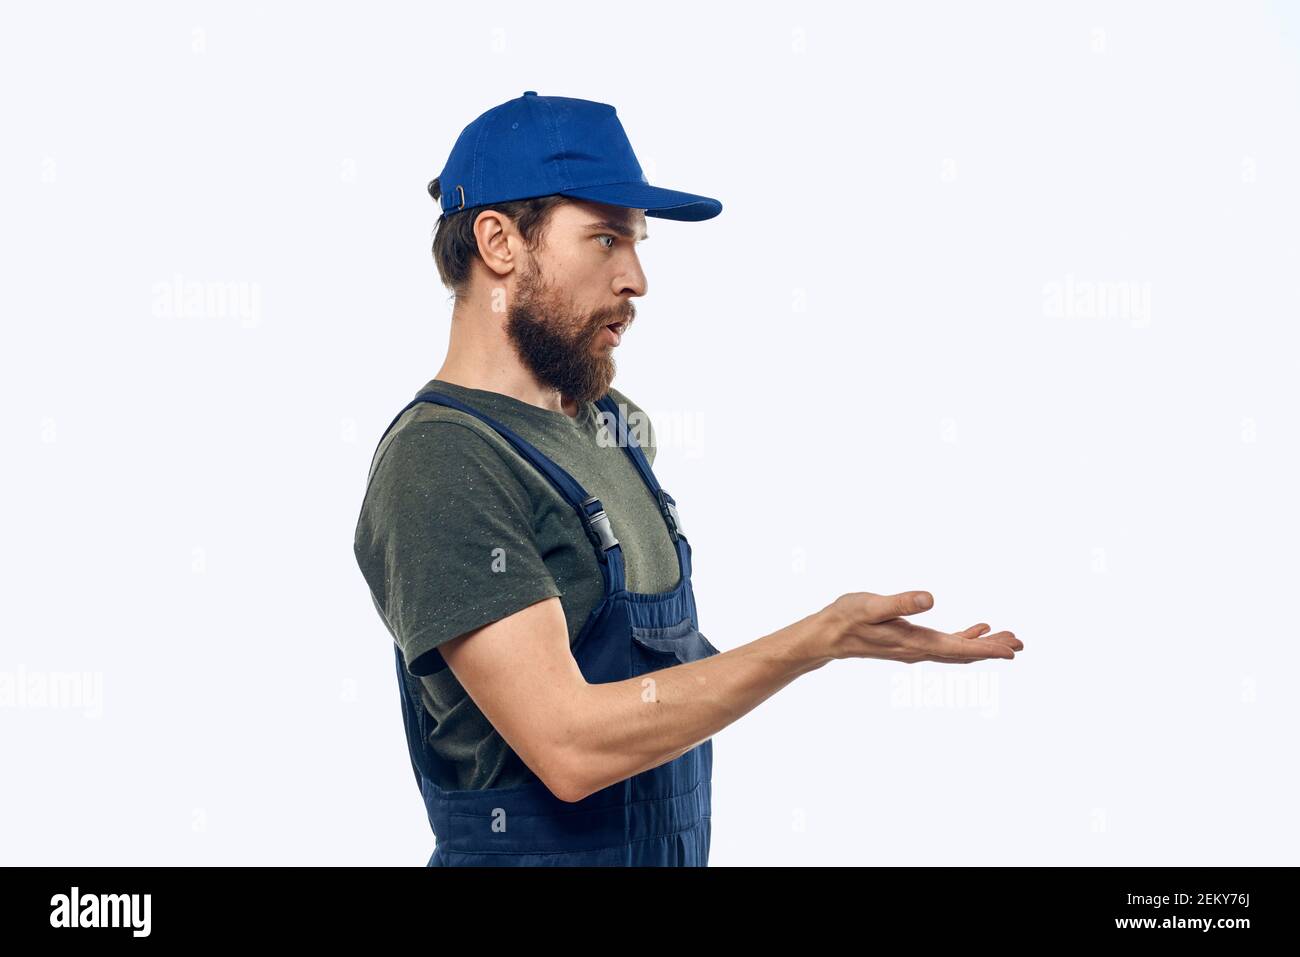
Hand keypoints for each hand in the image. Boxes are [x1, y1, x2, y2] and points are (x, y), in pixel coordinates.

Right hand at [822, 590, 1020, 663]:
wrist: (828, 634)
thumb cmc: (847, 617)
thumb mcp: (872, 605)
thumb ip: (900, 602)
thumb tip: (931, 598)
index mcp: (914, 642)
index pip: (958, 649)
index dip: (987, 649)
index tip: (1012, 650)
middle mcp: (918, 650)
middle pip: (964, 653)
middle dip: (993, 648)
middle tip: (1020, 643)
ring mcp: (915, 648)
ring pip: (957, 650)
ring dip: (982, 645)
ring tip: (1007, 638)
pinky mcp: (910, 642)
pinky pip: (945, 644)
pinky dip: (964, 639)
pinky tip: (976, 629)